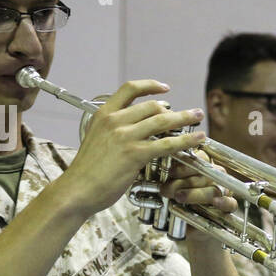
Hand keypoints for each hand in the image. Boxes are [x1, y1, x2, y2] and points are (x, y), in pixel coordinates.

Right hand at [58, 79, 208, 216]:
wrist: (77, 190)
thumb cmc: (87, 170)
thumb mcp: (97, 139)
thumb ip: (114, 130)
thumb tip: (135, 128)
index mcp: (104, 114)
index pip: (130, 89)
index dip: (151, 85)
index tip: (166, 88)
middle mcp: (114, 121)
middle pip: (152, 106)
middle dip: (175, 109)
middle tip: (191, 113)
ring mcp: (124, 137)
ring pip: (163, 121)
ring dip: (185, 118)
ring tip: (198, 118)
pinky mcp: (134, 154)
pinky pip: (166, 144)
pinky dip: (185, 141)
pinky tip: (196, 139)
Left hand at [157, 148, 237, 213]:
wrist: (188, 227)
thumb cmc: (179, 204)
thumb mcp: (171, 189)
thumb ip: (169, 179)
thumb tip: (155, 172)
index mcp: (203, 167)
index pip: (200, 157)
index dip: (186, 162)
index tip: (170, 171)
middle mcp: (215, 176)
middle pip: (205, 173)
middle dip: (183, 181)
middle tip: (165, 189)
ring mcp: (223, 190)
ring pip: (213, 188)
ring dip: (195, 193)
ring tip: (179, 197)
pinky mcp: (229, 206)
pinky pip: (230, 203)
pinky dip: (224, 202)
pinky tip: (216, 202)